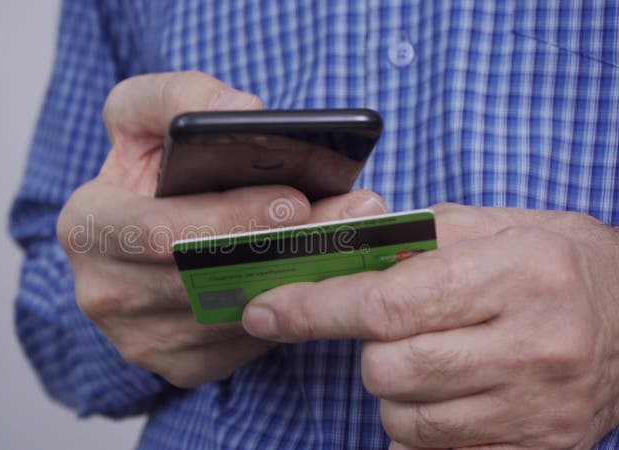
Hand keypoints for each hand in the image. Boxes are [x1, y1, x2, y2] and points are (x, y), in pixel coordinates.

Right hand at [57, 71, 385, 387]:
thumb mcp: (140, 116)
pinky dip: (285, 310)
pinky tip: (315, 274)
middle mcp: (104, 292)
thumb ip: (179, 96)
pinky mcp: (177, 366)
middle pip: (210, 281)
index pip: (161, 232)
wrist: (132, 234)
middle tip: (353, 215)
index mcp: (87, 226)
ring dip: (301, 279)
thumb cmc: (144, 173)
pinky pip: (247, 344)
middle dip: (288, 246)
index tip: (296, 198)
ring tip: (352, 239)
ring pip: (238, 317)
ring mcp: (139, 339)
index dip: (230, 217)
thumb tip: (243, 109)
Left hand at [243, 203, 618, 448]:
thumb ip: (411, 237)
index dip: (314, 309)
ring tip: (434, 360)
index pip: (387, 303)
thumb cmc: (549, 263)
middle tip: (398, 329)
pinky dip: (420, 429)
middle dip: (369, 349)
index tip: (267, 310)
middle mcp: (534, 346)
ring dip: (395, 390)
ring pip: (403, 419)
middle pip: (387, 369)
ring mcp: (538, 409)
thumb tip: (330, 250)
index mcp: (518, 274)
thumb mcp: (490, 226)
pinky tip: (451, 397)